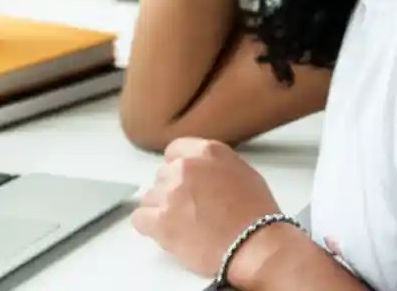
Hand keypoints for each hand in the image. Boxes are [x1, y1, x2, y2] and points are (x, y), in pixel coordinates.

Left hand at [131, 137, 280, 277]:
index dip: (178, 169)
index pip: (174, 151)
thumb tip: (202, 173)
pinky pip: (139, 218)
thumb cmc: (257, 216)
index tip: (184, 182)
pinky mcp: (160, 220)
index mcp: (207, 152)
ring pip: (150, 197)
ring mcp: (170, 193)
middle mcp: (185, 167)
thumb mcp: (242, 174)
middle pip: (162, 176)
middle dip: (172, 192)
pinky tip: (167, 234)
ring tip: (185, 227)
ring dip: (162, 211)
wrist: (256, 245)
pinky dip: (150, 227)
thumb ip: (214, 167)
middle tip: (190, 211)